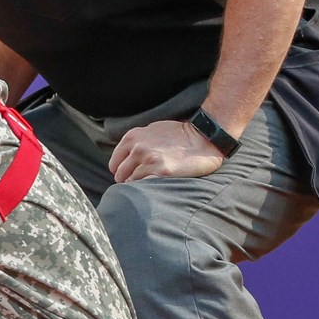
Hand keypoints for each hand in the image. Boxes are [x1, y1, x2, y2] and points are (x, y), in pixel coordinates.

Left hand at [108, 119, 226, 182]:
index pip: (114, 163)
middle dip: (129, 180)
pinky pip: (145, 186)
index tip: (130, 175)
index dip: (122, 171)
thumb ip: (136, 142)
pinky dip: (148, 188)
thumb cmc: (180, 134)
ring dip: (140, 185)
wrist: (204, 137)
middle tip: (141, 181)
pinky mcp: (162, 171)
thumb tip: (125, 156)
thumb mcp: (152, 130)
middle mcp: (138, 148)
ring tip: (152, 182)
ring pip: (132, 182)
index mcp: (132, 137)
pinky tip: (157, 185)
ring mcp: (149, 160)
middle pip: (120, 175)